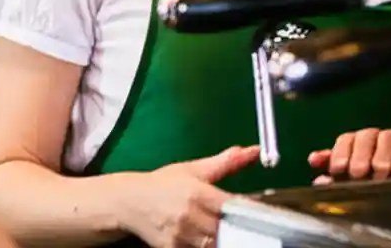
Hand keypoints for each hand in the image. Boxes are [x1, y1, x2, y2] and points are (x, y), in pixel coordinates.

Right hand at [122, 146, 259, 247]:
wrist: (129, 202)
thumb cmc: (163, 184)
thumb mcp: (193, 169)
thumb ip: (226, 162)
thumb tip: (253, 151)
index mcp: (197, 192)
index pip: (233, 206)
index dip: (248, 211)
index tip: (261, 213)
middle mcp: (189, 215)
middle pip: (227, 230)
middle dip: (237, 228)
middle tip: (244, 226)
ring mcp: (181, 235)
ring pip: (215, 245)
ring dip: (223, 240)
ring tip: (224, 232)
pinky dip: (206, 246)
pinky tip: (205, 237)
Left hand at [308, 128, 390, 184]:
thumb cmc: (369, 180)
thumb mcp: (349, 181)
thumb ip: (334, 179)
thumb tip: (320, 182)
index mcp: (353, 142)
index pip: (345, 140)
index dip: (339, 154)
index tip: (337, 170)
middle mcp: (372, 136)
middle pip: (365, 137)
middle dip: (360, 156)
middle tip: (357, 174)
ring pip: (387, 138)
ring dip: (382, 157)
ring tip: (379, 175)